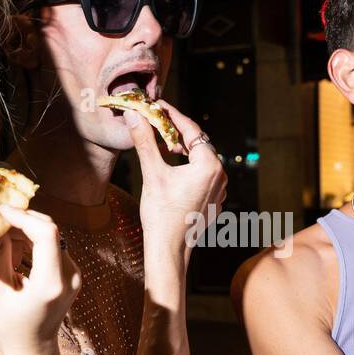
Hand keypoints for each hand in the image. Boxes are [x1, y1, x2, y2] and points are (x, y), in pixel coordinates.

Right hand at [0, 205, 81, 354]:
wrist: (34, 348)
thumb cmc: (10, 325)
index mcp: (51, 283)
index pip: (46, 234)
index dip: (24, 217)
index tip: (1, 211)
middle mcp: (69, 276)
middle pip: (52, 231)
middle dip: (24, 219)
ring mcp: (75, 275)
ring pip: (53, 237)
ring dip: (28, 229)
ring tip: (3, 230)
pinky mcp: (72, 275)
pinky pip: (54, 247)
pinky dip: (35, 240)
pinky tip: (15, 242)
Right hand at [123, 100, 225, 256]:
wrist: (169, 249)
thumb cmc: (161, 214)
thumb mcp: (152, 173)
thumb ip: (144, 141)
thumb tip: (133, 115)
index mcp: (209, 165)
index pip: (191, 130)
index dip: (172, 115)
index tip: (157, 105)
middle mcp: (220, 175)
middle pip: (198, 143)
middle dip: (177, 131)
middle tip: (158, 121)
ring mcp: (219, 190)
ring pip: (201, 159)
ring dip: (183, 149)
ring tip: (164, 142)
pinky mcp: (213, 201)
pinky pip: (203, 175)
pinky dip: (188, 167)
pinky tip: (173, 167)